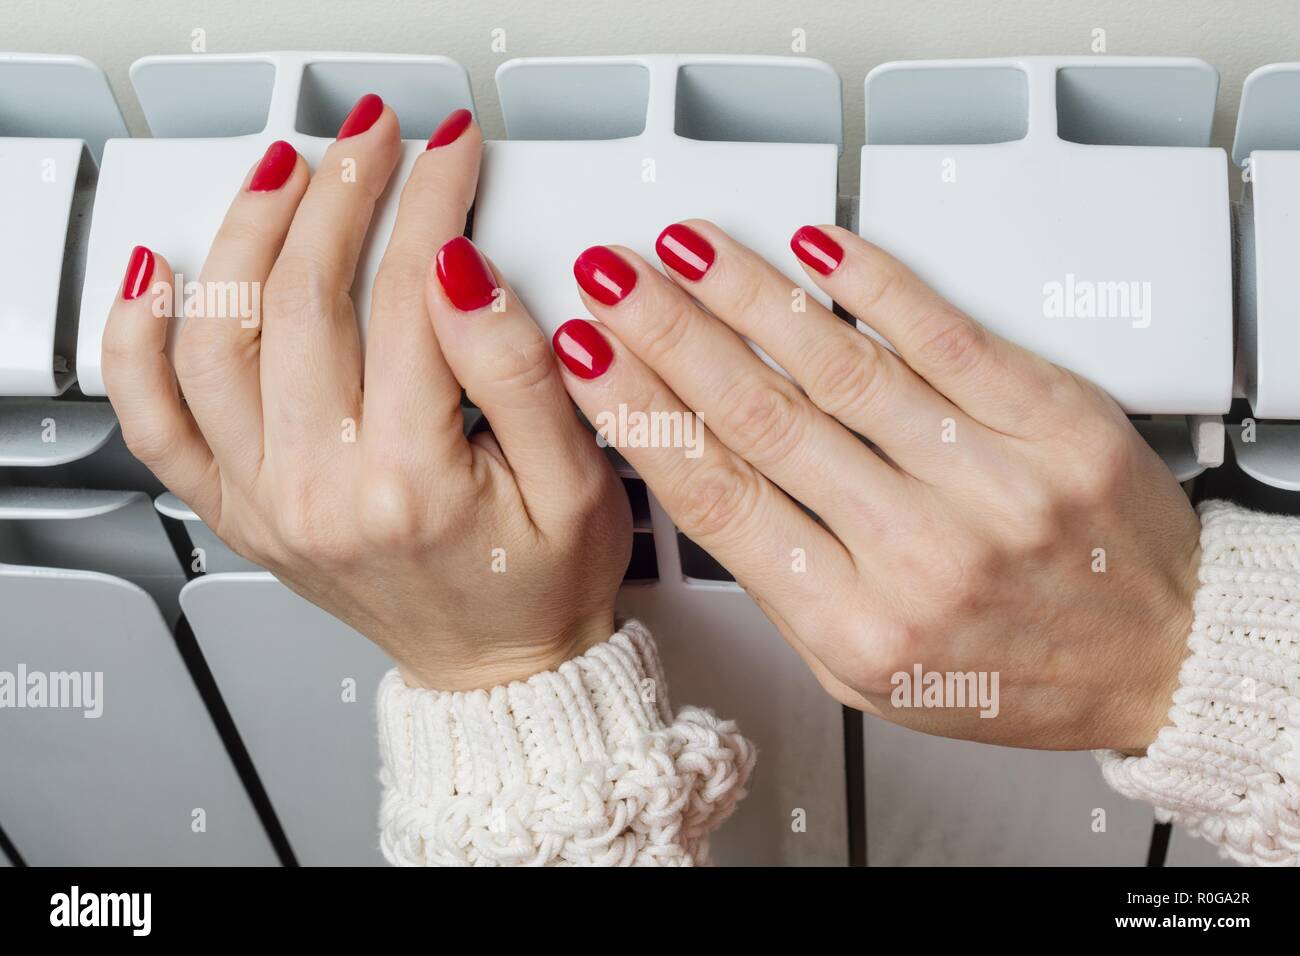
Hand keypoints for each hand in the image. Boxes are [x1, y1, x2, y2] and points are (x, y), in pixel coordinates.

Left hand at [102, 102, 629, 690]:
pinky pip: (156, 424)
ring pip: (221, 336)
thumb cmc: (539, 586)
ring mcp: (268, 499)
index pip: (408, 295)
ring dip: (245, 236)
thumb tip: (465, 278)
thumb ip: (521, 375)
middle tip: (374, 143)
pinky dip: (138, 345)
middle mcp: (319, 490)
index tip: (449, 156)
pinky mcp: (242, 508)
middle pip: (306, 296)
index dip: (433, 202)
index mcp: (410, 482)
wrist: (499, 666)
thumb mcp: (579, 484)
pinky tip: (157, 283)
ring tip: (285, 178)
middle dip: (342, 193)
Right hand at [555, 223, 1199, 751]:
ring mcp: (990, 483)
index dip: (640, 412)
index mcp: (859, 628)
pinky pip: (944, 336)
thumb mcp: (873, 675)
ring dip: (747, 296)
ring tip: (686, 251)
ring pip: (838, 369)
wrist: (1156, 658)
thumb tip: (711, 479)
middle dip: (669, 335)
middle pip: (762, 419)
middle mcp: (921, 556)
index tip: (592, 358)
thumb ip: (793, 587)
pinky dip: (872, 285)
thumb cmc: (1017, 670)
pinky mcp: (1050, 423)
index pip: (719, 498)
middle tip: (613, 281)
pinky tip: (814, 250)